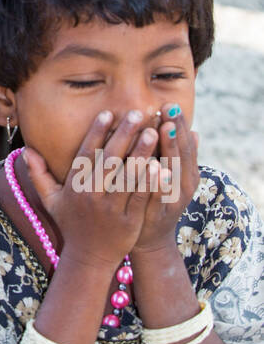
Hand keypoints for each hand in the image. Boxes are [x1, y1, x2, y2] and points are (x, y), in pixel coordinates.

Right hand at [24, 109, 163, 269]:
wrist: (89, 258)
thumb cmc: (72, 224)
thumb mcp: (51, 200)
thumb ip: (39, 174)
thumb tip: (26, 149)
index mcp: (75, 187)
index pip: (87, 154)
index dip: (97, 133)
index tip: (108, 113)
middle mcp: (92, 195)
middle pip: (110, 160)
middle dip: (124, 134)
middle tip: (137, 113)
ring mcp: (112, 208)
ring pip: (128, 176)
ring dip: (141, 153)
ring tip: (154, 133)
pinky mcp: (130, 221)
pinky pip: (141, 197)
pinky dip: (151, 181)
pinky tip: (161, 165)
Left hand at [132, 105, 199, 253]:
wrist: (148, 238)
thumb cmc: (156, 199)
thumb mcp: (172, 176)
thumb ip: (179, 155)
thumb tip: (195, 130)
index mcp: (187, 174)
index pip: (185, 145)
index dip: (179, 125)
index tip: (170, 104)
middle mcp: (184, 186)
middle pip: (181, 154)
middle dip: (175, 131)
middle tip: (168, 109)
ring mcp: (173, 200)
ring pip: (173, 171)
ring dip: (170, 150)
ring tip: (164, 129)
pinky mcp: (159, 213)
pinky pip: (159, 194)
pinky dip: (158, 180)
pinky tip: (154, 165)